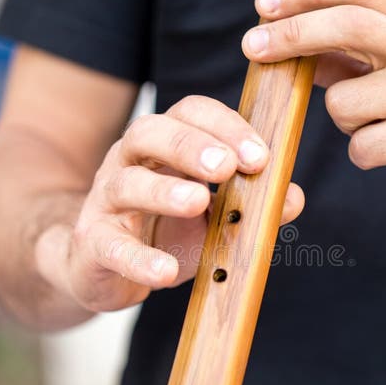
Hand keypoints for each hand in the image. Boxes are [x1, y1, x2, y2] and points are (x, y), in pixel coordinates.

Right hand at [36, 95, 303, 311]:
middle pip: (150, 133)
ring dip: (164, 190)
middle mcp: (129, 161)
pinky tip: (165, 271)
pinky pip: (111, 246)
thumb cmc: (164, 230)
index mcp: (164, 144)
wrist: (101, 266)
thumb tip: (293, 197)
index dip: (224, 127)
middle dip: (190, 146)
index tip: (260, 155)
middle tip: (226, 166)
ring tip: (197, 202)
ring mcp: (106, 200)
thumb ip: (253, 206)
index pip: (190, 113)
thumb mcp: (213, 217)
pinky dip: (138, 259)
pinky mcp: (92, 243)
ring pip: (126, 183)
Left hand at [242, 0, 385, 216]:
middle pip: (349, 23)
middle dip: (292, 34)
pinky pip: (361, 147)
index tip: (262, 4)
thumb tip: (287, 42)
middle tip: (251, 47)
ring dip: (345, 121)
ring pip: (343, 103)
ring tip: (377, 125)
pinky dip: (364, 154)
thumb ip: (350, 52)